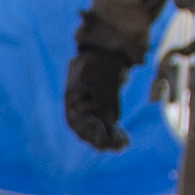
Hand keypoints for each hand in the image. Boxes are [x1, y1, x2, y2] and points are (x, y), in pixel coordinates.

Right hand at [62, 29, 137, 153]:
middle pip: (86, 129)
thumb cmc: (102, 61)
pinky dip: (114, 132)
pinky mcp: (103, 105)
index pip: (77, 123)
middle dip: (101, 140)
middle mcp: (79, 105)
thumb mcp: (104, 81)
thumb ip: (107, 102)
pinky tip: (123, 139)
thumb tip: (111, 123)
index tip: (103, 142)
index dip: (89, 134)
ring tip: (123, 145)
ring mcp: (91, 106)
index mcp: (71, 99)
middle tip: (117, 147)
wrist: (111, 47)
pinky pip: (107, 124)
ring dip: (109, 139)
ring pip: (98, 129)